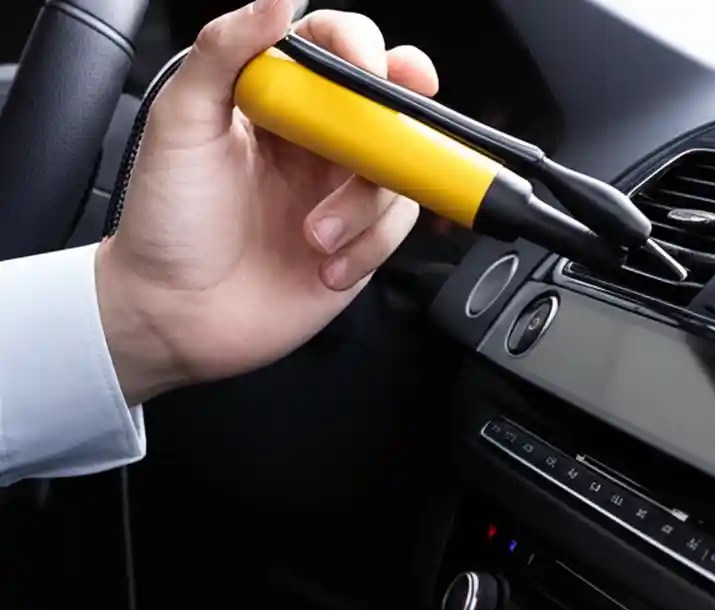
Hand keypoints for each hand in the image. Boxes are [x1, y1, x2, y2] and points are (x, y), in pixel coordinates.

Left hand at [95, 0, 438, 404]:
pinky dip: (369, 247)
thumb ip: (223, 51)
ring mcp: (341, 189)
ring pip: (400, 169)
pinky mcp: (361, 239)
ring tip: (313, 235)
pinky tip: (325, 264)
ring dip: (364, 206)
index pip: (334, 45)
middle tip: (393, 136)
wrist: (175, 316)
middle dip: (404, 116)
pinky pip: (399, 227)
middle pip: (388, 102)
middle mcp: (315, 138)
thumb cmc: (167, 222)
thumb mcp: (179, 122)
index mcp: (274, 96)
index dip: (363, 47)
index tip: (369, 70)